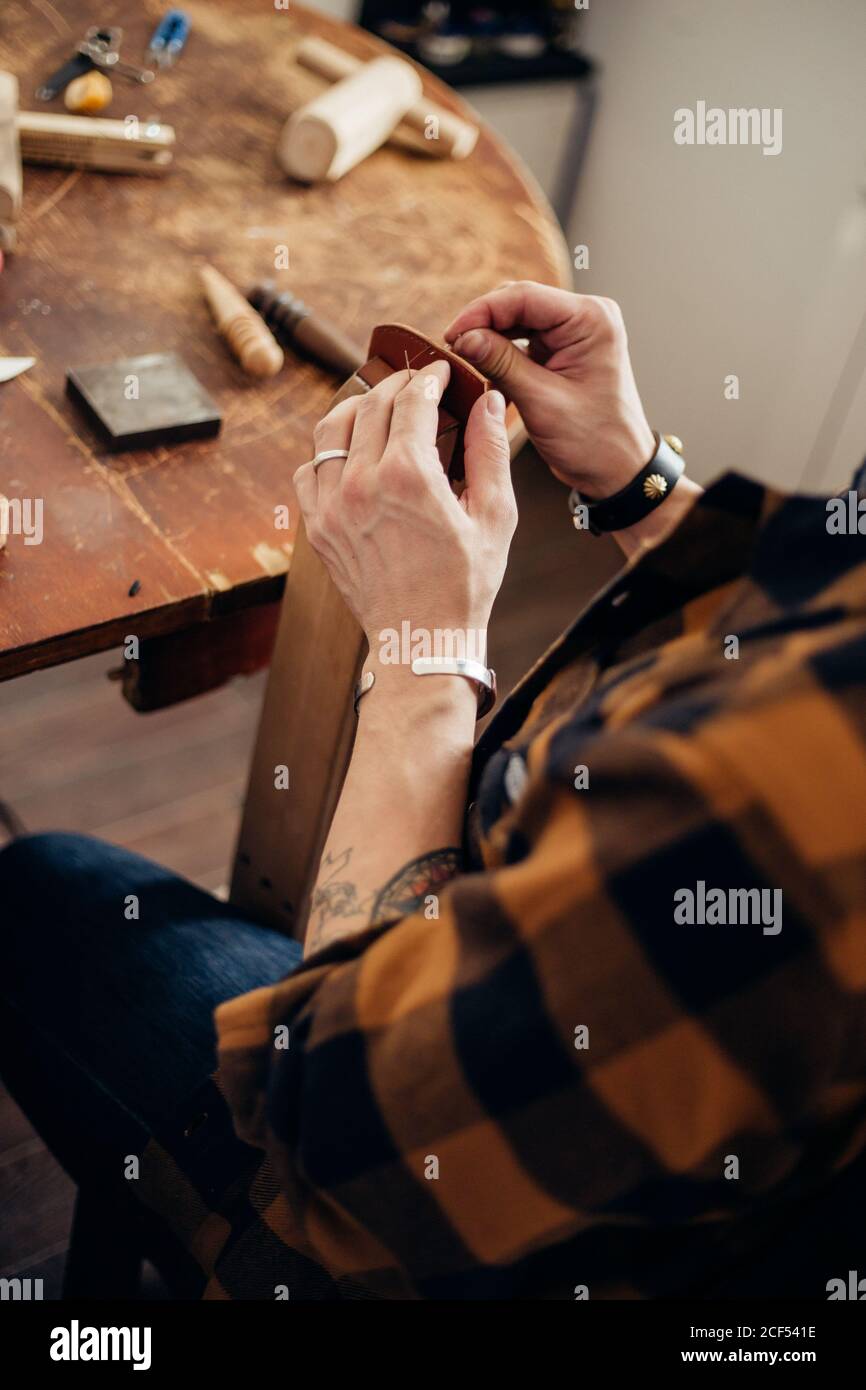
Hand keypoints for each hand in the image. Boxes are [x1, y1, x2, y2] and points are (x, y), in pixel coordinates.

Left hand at [294, 362, 516, 663]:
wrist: (421, 640)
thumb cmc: (465, 584)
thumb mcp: (495, 516)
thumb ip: (491, 451)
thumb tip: (489, 400)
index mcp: (409, 476)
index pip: (413, 401)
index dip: (430, 379)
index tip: (441, 373)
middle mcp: (362, 483)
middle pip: (371, 406)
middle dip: (397, 385)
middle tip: (415, 383)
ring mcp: (332, 506)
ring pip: (331, 430)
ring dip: (355, 408)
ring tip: (377, 407)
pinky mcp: (317, 528)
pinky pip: (308, 471)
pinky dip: (326, 453)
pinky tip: (349, 454)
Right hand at [444, 282, 655, 498]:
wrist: (618, 470)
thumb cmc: (594, 441)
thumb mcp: (541, 401)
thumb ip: (501, 364)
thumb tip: (463, 337)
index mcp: (591, 320)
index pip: (524, 296)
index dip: (481, 311)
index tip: (452, 334)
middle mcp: (586, 317)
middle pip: (519, 302)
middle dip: (483, 323)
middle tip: (453, 348)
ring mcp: (576, 332)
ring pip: (518, 319)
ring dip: (490, 336)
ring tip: (464, 358)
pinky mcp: (565, 349)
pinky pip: (524, 338)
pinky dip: (502, 350)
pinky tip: (483, 366)